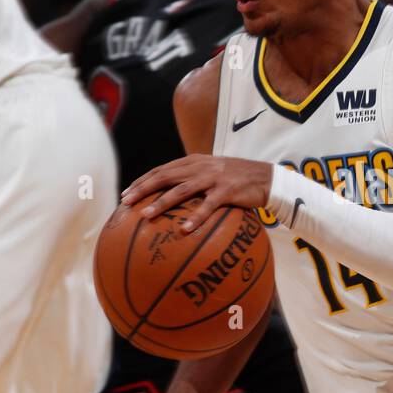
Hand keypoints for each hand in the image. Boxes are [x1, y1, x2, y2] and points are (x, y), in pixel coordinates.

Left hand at [120, 154, 273, 232]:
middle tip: (126, 203)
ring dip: (161, 202)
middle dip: (143, 189)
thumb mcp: (213, 174)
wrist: (267, 178)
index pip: (162, 170)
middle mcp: (200, 167)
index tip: (125, 194)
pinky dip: (195, 217)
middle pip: (165, 176)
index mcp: (194, 162)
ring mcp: (213, 178)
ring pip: (181, 190)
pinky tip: (184, 230)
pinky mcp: (227, 191)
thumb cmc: (238, 180)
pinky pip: (208, 206)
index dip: (142, 180)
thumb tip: (172, 199)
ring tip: (146, 215)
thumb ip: (194, 181)